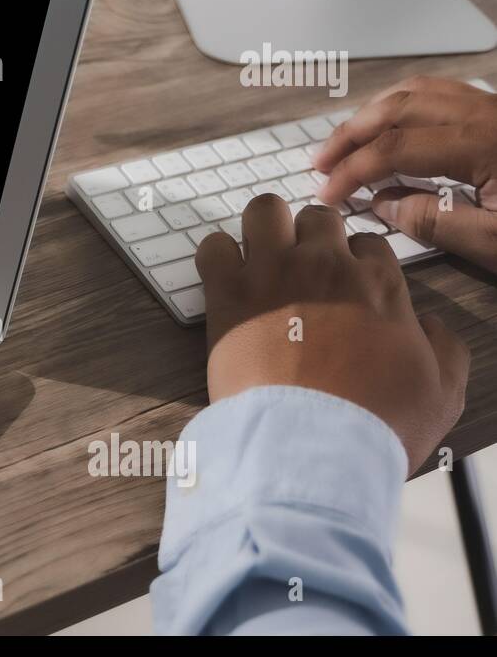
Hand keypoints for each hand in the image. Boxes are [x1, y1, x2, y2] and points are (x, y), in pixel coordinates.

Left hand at [196, 195, 468, 470]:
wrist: (311, 445)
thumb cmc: (375, 423)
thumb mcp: (441, 392)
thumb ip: (443, 348)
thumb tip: (428, 325)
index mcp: (378, 284)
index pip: (367, 243)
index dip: (355, 261)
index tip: (344, 284)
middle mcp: (326, 266)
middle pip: (317, 218)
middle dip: (310, 238)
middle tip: (300, 271)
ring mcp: (273, 273)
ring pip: (264, 211)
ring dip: (263, 230)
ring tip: (260, 261)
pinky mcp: (227, 293)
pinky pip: (213, 247)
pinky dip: (216, 258)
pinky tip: (223, 281)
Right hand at [314, 76, 496, 272]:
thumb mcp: (494, 242)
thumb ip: (435, 221)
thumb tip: (383, 204)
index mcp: (483, 142)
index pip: (395, 148)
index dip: (352, 171)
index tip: (327, 194)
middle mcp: (486, 113)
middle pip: (398, 107)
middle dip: (352, 134)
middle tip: (321, 162)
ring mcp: (496, 107)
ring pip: (419, 90)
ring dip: (375, 113)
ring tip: (348, 141)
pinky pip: (442, 92)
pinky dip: (404, 105)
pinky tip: (393, 128)